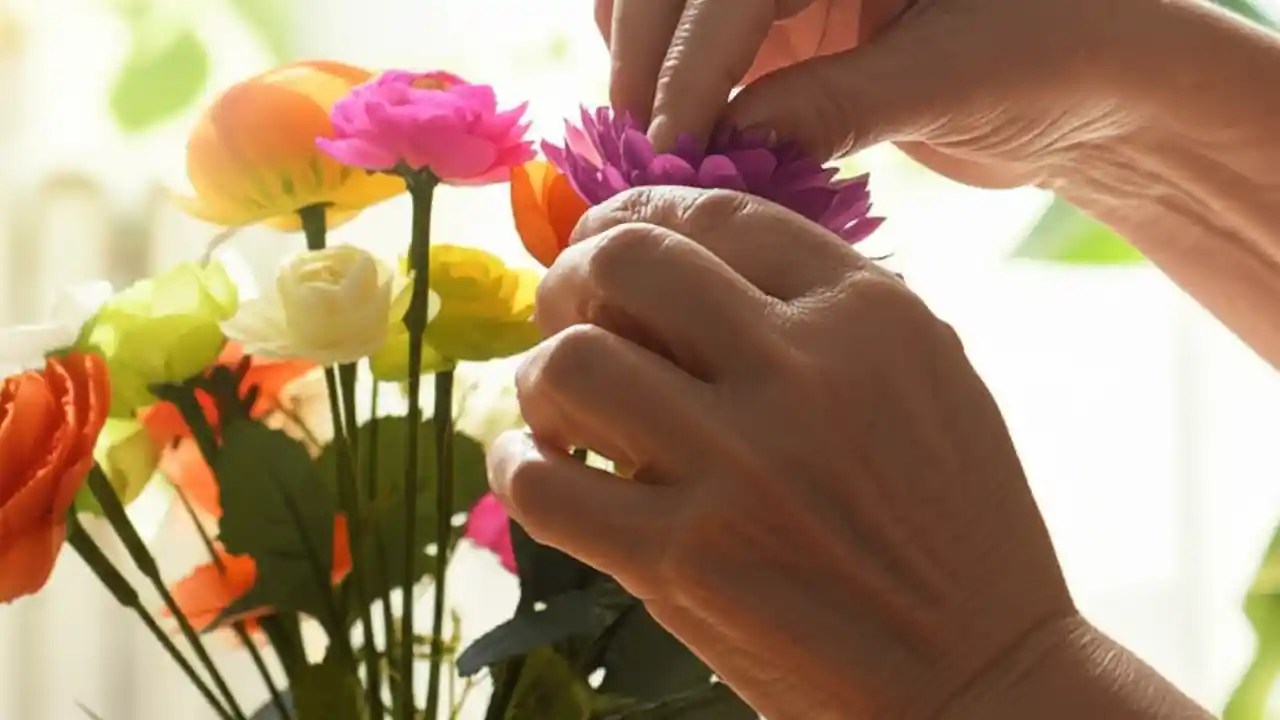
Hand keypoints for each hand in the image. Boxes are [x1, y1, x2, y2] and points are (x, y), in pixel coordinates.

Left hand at [488, 187, 1076, 717]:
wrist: (982, 674)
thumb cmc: (956, 525)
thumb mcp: (924, 378)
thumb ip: (822, 310)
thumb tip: (684, 265)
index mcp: (868, 316)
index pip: (716, 213)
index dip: (636, 211)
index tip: (604, 237)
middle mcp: (800, 373)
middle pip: (627, 261)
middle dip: (573, 275)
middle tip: (566, 312)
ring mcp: (738, 468)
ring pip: (571, 363)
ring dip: (540, 376)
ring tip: (559, 408)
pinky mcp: (684, 563)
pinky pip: (544, 486)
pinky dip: (518, 466)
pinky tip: (535, 466)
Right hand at [596, 0, 1205, 188]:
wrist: (1105, 85)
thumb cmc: (1066, 55)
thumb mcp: (957, 77)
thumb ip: (839, 103)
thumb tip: (726, 142)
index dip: (692, 59)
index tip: (670, 145)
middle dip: (649, 57)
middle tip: (645, 155)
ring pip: (668, 2)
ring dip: (645, 64)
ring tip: (656, 148)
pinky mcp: (790, 23)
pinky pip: (702, 40)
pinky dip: (676, 80)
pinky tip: (684, 134)